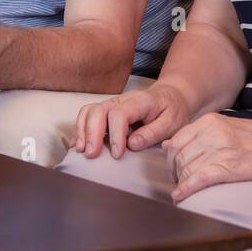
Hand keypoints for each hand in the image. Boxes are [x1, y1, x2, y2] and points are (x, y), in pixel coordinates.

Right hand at [71, 83, 190, 158]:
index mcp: (140, 102)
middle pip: (99, 110)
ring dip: (82, 130)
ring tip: (81, 150)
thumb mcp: (173, 122)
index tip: (117, 154)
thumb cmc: (172, 110)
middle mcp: (122, 100)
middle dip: (92, 133)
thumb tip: (132, 144)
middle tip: (92, 154)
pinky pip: (88, 115)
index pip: (119, 114)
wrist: (170, 96)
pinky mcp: (107, 110)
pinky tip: (79, 145)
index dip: (115, 135)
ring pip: (89, 111)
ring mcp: (112, 104)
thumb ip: (154, 132)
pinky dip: (81, 129)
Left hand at [162, 112, 251, 201]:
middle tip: (179, 180)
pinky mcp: (228, 168)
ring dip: (181, 182)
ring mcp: (220, 150)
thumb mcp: (224, 126)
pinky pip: (198, 179)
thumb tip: (166, 145)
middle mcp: (211, 133)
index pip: (176, 140)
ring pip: (186, 168)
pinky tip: (180, 196)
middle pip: (178, 156)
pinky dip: (186, 189)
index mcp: (209, 121)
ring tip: (184, 189)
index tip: (175, 167)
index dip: (171, 157)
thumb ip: (196, 134)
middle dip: (175, 171)